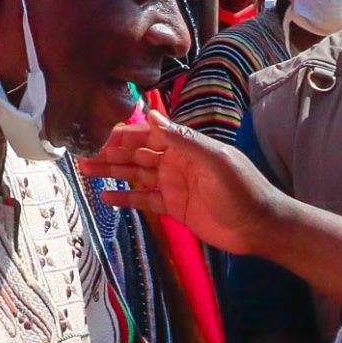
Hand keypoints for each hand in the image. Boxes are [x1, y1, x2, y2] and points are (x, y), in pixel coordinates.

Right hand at [77, 106, 288, 255]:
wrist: (260, 226)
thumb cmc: (244, 190)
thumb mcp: (215, 161)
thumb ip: (183, 139)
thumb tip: (151, 116)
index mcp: (186, 146)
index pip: (147, 135)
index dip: (122, 134)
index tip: (96, 133)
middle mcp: (176, 162)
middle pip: (136, 154)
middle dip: (109, 153)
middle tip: (80, 153)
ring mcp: (174, 185)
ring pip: (136, 175)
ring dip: (112, 172)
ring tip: (85, 171)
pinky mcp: (175, 207)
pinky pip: (144, 200)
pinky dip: (126, 197)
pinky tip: (106, 197)